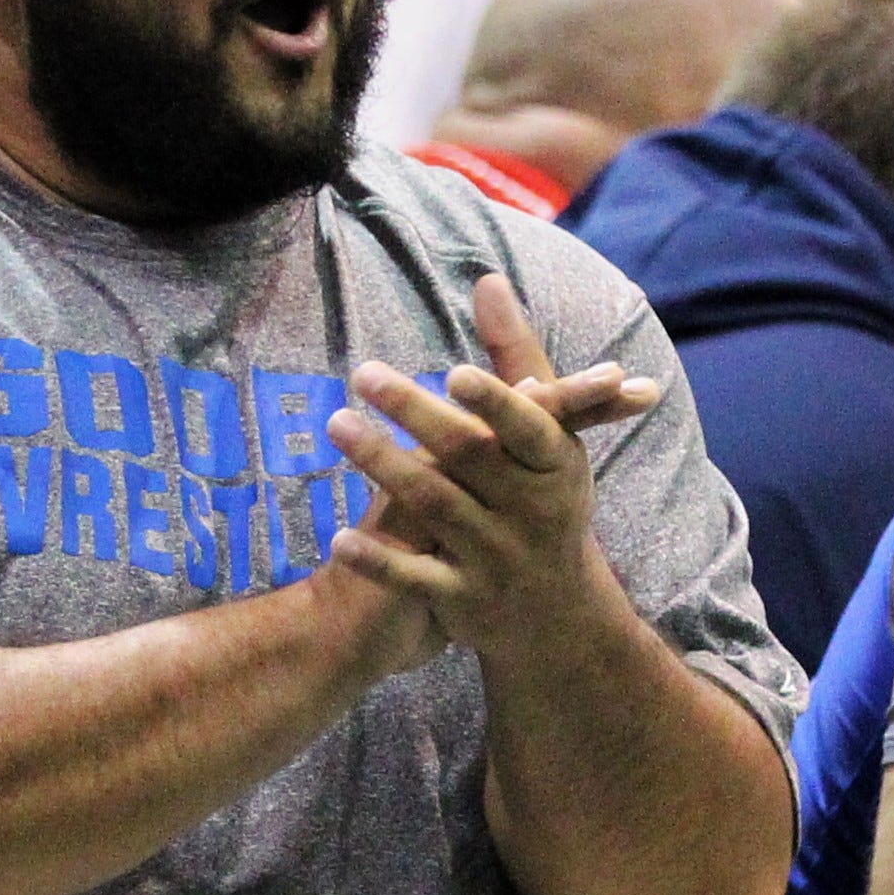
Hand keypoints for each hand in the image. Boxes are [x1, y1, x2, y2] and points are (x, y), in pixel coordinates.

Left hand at [325, 271, 660, 669]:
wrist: (556, 613)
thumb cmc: (545, 497)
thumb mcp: (549, 435)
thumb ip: (515, 358)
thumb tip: (487, 281)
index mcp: (557, 465)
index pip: (529, 429)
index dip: (495, 403)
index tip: (453, 372)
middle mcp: (532, 511)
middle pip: (471, 457)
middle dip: (418, 415)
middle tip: (364, 373)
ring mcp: (498, 558)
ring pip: (436, 509)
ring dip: (384, 466)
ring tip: (336, 424)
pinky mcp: (464, 600)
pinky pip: (416, 579)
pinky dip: (378, 561)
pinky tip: (338, 538)